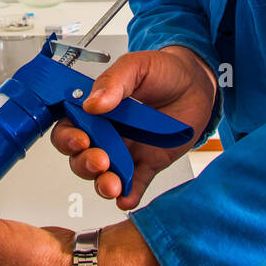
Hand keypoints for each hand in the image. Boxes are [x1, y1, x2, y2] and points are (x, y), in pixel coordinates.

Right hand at [50, 45, 215, 209]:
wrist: (197, 83)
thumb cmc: (164, 71)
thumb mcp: (136, 66)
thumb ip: (114, 82)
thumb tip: (94, 103)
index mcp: (96, 109)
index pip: (69, 127)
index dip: (68, 137)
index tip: (81, 139)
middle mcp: (107, 132)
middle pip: (81, 156)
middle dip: (85, 163)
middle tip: (99, 160)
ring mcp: (126, 151)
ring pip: (103, 174)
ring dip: (103, 183)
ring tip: (112, 184)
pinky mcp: (147, 164)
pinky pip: (135, 185)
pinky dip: (129, 196)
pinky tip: (127, 198)